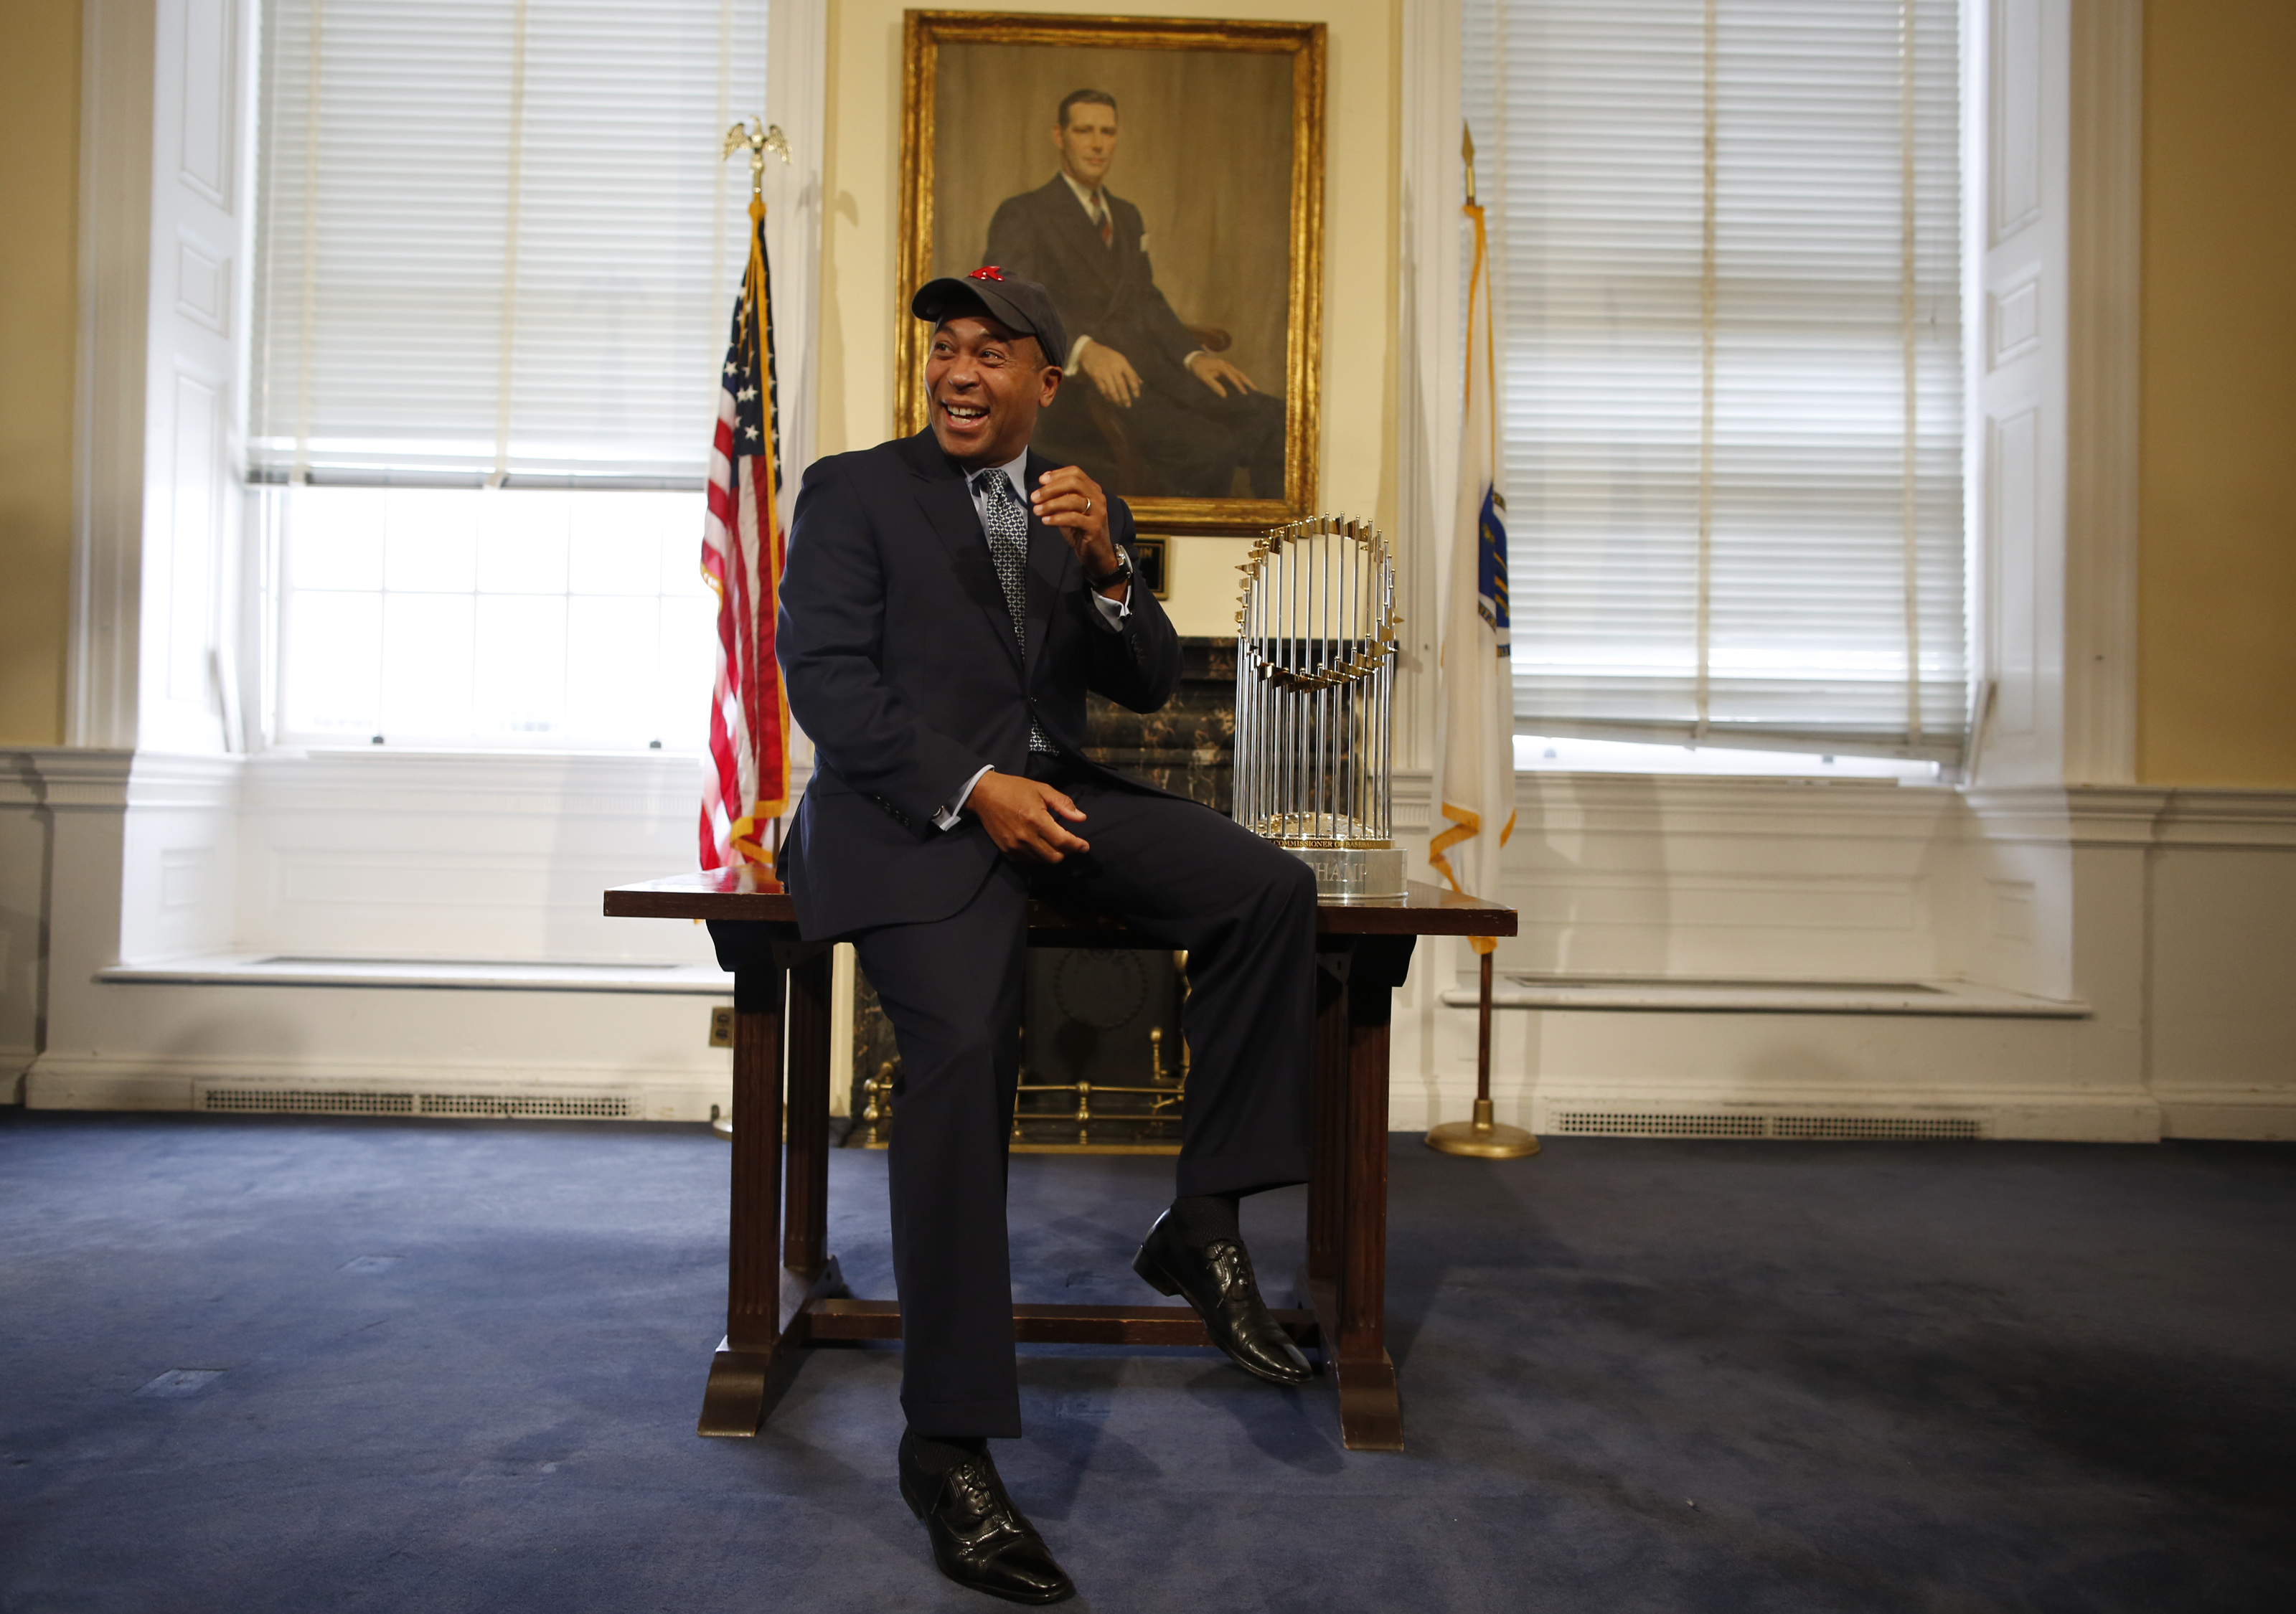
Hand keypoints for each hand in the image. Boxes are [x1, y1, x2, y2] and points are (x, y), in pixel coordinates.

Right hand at [968, 771, 1089, 863]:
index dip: (1077, 846)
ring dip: (1053, 855)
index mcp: (1036, 820)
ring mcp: (1015, 846)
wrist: (985, 795)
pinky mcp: (1007, 850)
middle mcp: (1026, 837)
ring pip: (1042, 861)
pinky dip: (1039, 856)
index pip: (1063, 841)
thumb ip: (1063, 804)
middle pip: (1055, 857)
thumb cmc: (1015, 789)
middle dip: (1066, 852)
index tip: (1085, 846)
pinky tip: (1041, 845)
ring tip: (1056, 844)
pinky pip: (1029, 860)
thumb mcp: (1042, 789)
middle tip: (1070, 844)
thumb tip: (1081, 818)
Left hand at [1029, 465, 1120, 587]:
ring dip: (1051, 504)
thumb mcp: (1070, 511)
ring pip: (1072, 500)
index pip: (1075, 473)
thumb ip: (1060, 498)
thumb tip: (1042, 486)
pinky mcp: (1095, 526)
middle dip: (1051, 488)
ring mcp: (1098, 511)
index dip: (1057, 474)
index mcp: (1092, 489)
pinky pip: (1073, 518)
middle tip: (1034, 497)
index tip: (1041, 481)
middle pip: (1073, 483)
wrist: (1098, 554)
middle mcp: (1098, 497)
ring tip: (1036, 510)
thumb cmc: (1081, 530)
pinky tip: (1045, 521)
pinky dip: (1057, 518)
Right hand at [1077, 341, 1142, 406]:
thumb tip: (1140, 382)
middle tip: (1128, 405)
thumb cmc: (1108, 356)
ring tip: (1120, 404)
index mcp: (1121, 362)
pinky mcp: (1095, 376)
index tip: (1137, 396)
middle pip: (1121, 385)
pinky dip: (1107, 396)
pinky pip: (1103, 389)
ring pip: (1112, 389)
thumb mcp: (1120, 359)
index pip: (1131, 376)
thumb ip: (1129, 370)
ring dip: (1116, 399)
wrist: (1089, 350)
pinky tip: (1110, 399)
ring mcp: (1104, 372)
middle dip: (1125, 397)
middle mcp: (1113, 367)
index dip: (1134, 387)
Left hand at [1185, 351, 1258, 397]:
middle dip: (1248, 382)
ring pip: (1240, 374)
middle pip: (1241, 374)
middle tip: (1256, 390)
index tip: (1245, 394)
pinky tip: (1244, 385)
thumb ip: (1214, 385)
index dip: (1239, 386)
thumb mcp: (1205, 377)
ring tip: (1253, 388)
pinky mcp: (1226, 368)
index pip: (1234, 378)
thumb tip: (1224, 395)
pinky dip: (1241, 379)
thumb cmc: (1200, 369)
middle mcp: (1227, 365)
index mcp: (1223, 367)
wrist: (1196, 360)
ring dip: (1246, 381)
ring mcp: (1227, 365)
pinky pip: (1236, 374)